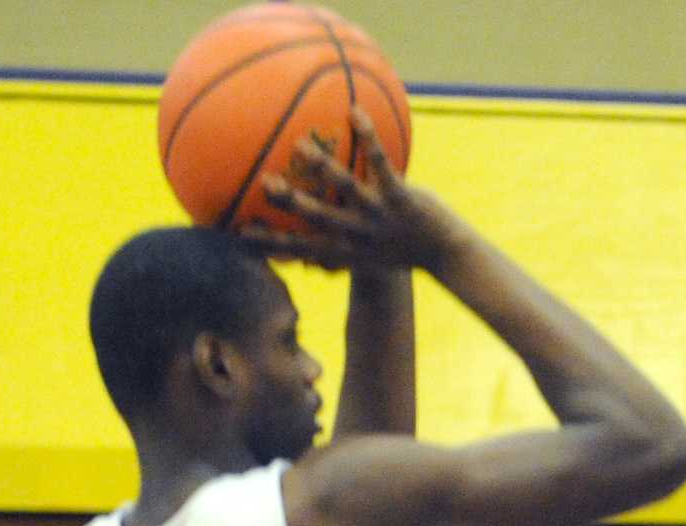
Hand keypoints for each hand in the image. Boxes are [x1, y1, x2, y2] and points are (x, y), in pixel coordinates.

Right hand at [242, 119, 454, 272]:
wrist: (444, 254)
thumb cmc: (403, 250)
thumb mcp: (368, 253)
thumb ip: (338, 243)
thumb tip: (310, 240)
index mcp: (346, 250)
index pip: (302, 248)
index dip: (272, 242)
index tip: (240, 232)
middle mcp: (358, 236)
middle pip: (318, 219)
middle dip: (290, 203)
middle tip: (264, 184)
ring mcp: (379, 216)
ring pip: (346, 190)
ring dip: (323, 169)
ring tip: (302, 147)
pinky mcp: (401, 197)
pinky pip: (381, 164)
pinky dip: (368, 137)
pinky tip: (355, 111)